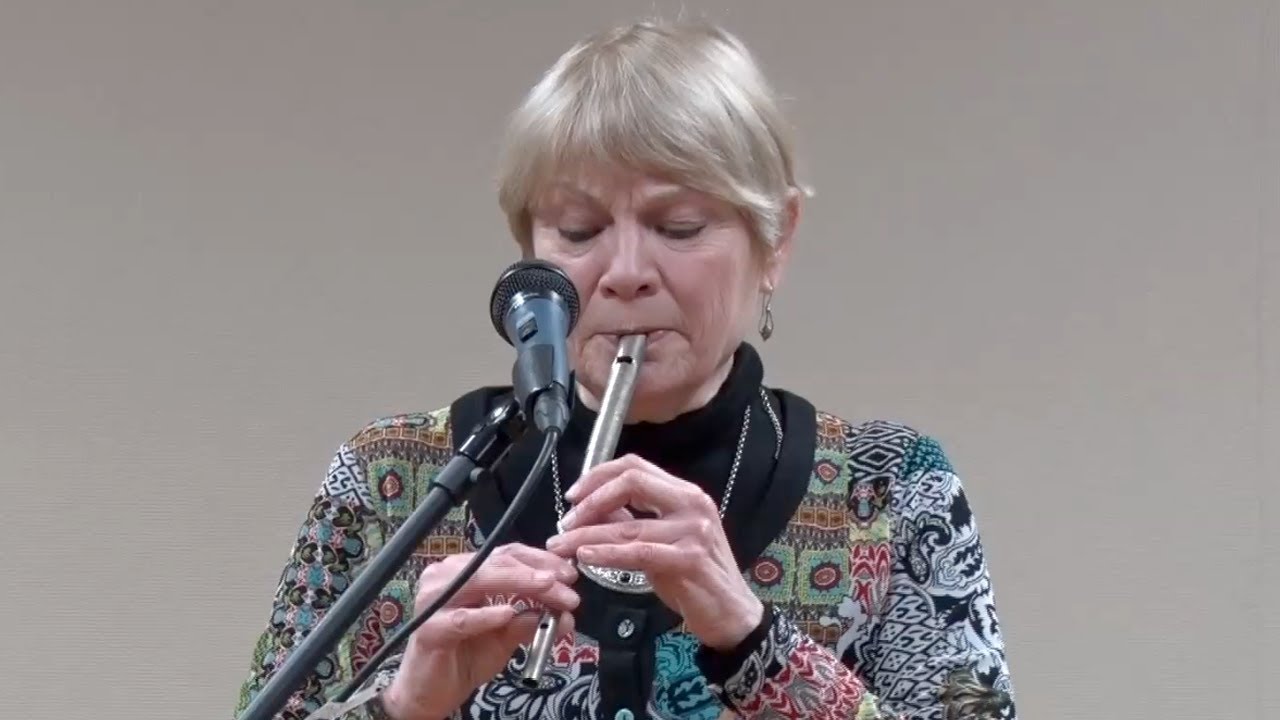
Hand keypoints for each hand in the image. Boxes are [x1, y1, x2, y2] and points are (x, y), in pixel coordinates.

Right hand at [380, 544, 578, 719]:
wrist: (430, 692)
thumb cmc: (464, 657)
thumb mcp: (506, 637)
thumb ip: (531, 621)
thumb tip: (566, 613)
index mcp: (465, 572)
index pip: (506, 554)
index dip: (539, 560)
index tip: (568, 574)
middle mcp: (447, 577)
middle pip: (498, 563)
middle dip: (537, 573)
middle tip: (566, 586)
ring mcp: (434, 601)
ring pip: (480, 581)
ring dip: (519, 584)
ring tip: (546, 589)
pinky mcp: (429, 628)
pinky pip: (461, 618)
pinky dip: (485, 615)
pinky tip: (507, 614)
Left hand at [545, 454, 763, 650]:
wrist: (732, 612)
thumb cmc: (697, 577)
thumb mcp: (664, 540)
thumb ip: (633, 520)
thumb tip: (593, 507)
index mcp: (685, 493)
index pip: (635, 467)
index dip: (598, 475)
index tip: (573, 495)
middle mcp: (692, 504)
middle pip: (631, 482)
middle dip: (590, 498)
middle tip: (566, 520)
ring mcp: (693, 531)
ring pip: (628, 524)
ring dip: (587, 533)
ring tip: (560, 544)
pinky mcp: (689, 559)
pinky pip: (638, 552)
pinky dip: (607, 553)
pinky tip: (586, 555)